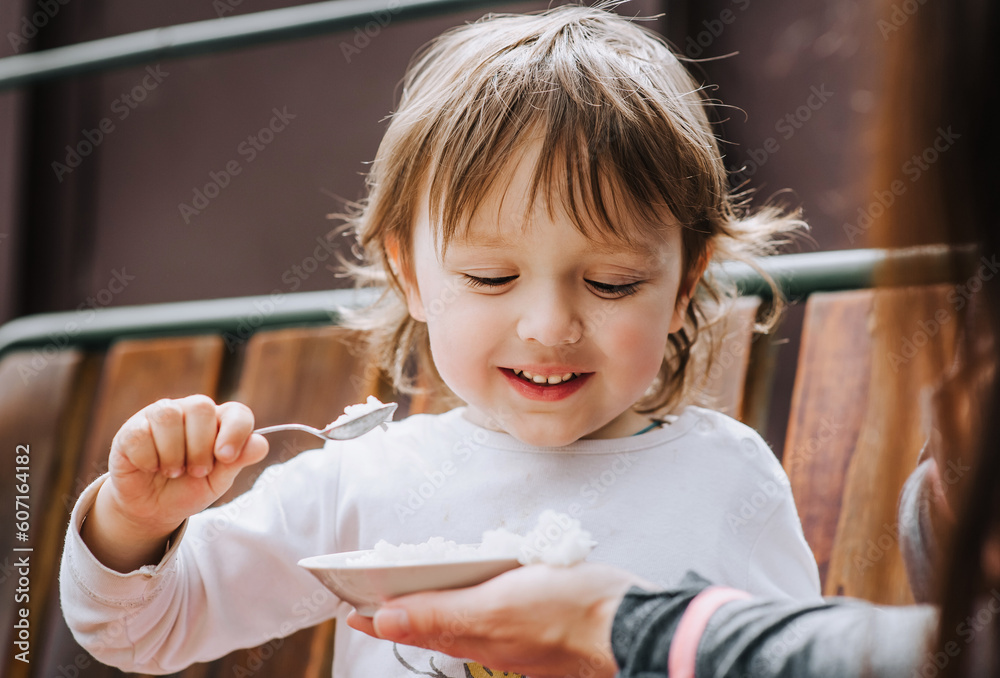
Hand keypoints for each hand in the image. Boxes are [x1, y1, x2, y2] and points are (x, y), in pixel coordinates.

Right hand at [82, 395, 267, 571]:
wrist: (152, 509)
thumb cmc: (189, 488)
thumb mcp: (217, 481)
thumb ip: (237, 461)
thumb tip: (260, 444)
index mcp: (217, 422)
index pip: (236, 412)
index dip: (235, 431)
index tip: (226, 457)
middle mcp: (188, 412)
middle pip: (201, 407)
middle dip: (200, 446)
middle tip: (196, 471)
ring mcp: (158, 417)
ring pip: (168, 416)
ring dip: (173, 453)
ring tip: (174, 471)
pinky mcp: (130, 431)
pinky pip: (140, 434)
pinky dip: (149, 460)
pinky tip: (151, 468)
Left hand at [346, 562, 653, 677]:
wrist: (630, 626)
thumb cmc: (568, 611)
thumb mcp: (497, 605)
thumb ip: (442, 613)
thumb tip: (387, 620)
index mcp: (474, 634)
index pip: (413, 627)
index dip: (381, 618)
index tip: (352, 610)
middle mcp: (490, 641)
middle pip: (435, 628)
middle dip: (402, 615)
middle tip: (374, 603)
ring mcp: (516, 638)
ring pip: (462, 625)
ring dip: (434, 611)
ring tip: (415, 599)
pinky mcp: (539, 628)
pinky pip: (492, 619)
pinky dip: (472, 607)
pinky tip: (477, 597)